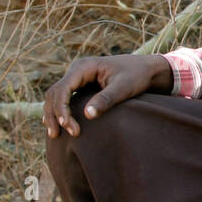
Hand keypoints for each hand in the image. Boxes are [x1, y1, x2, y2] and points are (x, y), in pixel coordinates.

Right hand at [43, 54, 170, 138]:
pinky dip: (60, 112)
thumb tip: (88, 114)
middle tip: (57, 135)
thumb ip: (106, 99)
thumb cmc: (137, 76)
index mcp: (84, 66)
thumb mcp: (124, 87)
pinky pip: (65, 98)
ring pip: (56, 96)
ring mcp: (78, 77)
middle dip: (54, 114)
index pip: (63, 88)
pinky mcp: (81, 85)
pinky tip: (60, 125)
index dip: (62, 108)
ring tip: (54, 135)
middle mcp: (77, 70)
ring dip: (54, 114)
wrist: (147, 70)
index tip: (68, 126)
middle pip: (55, 93)